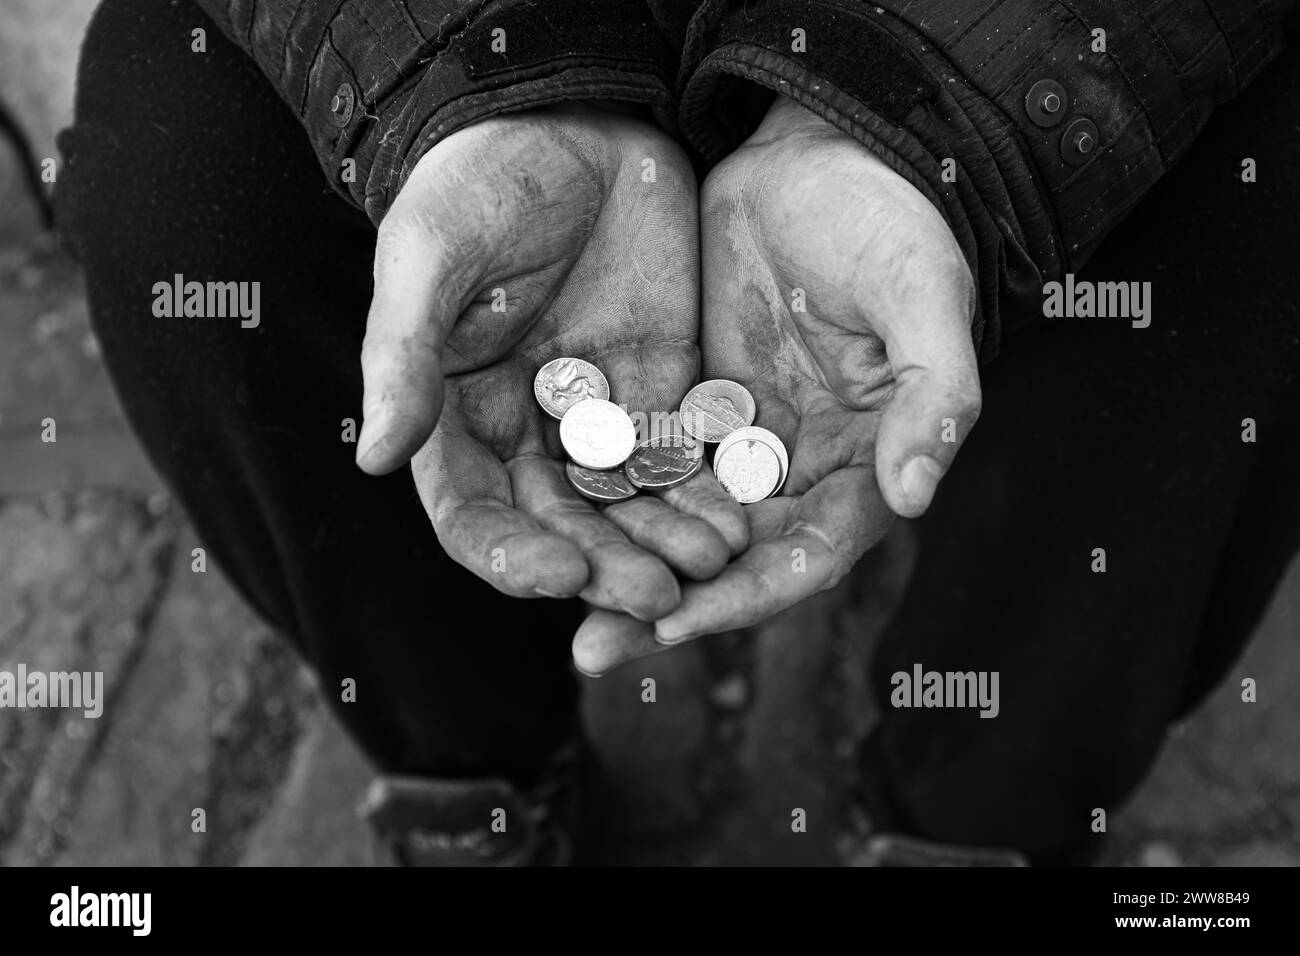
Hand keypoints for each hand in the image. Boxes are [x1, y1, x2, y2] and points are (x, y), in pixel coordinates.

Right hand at [356, 104, 745, 619]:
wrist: (572, 119)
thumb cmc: (481, 177)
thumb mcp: (430, 254)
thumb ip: (404, 355)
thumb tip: (375, 461)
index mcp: (457, 414)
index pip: (474, 513)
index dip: (510, 554)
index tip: (560, 575)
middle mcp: (525, 431)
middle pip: (561, 524)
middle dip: (605, 565)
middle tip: (656, 598)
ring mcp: (598, 415)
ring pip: (629, 502)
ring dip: (663, 542)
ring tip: (710, 566)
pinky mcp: (662, 390)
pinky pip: (683, 456)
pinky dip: (707, 490)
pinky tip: (740, 517)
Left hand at [573, 95, 980, 671]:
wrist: (829, 154)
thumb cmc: (894, 222)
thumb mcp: (924, 300)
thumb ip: (933, 397)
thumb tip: (915, 496)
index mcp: (864, 466)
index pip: (805, 554)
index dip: (742, 595)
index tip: (672, 622)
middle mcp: (801, 471)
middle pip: (731, 561)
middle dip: (664, 605)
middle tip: (589, 650)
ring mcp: (745, 441)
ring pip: (679, 521)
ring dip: (623, 561)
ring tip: (551, 596)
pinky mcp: (697, 406)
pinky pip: (646, 459)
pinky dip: (605, 491)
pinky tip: (545, 514)